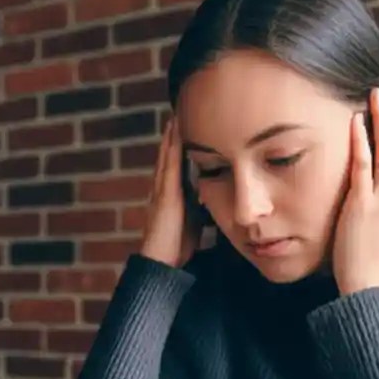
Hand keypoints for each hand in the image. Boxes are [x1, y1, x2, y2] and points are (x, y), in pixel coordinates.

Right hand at [139, 118, 202, 268]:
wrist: (164, 263)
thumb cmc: (178, 246)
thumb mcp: (194, 221)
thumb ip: (200, 206)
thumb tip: (216, 197)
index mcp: (171, 196)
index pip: (175, 166)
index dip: (178, 148)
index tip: (184, 129)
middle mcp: (163, 190)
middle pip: (168, 157)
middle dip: (172, 137)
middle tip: (177, 114)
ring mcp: (162, 191)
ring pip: (166, 158)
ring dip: (170, 138)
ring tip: (174, 118)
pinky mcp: (165, 196)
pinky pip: (168, 167)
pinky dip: (170, 149)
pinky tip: (174, 135)